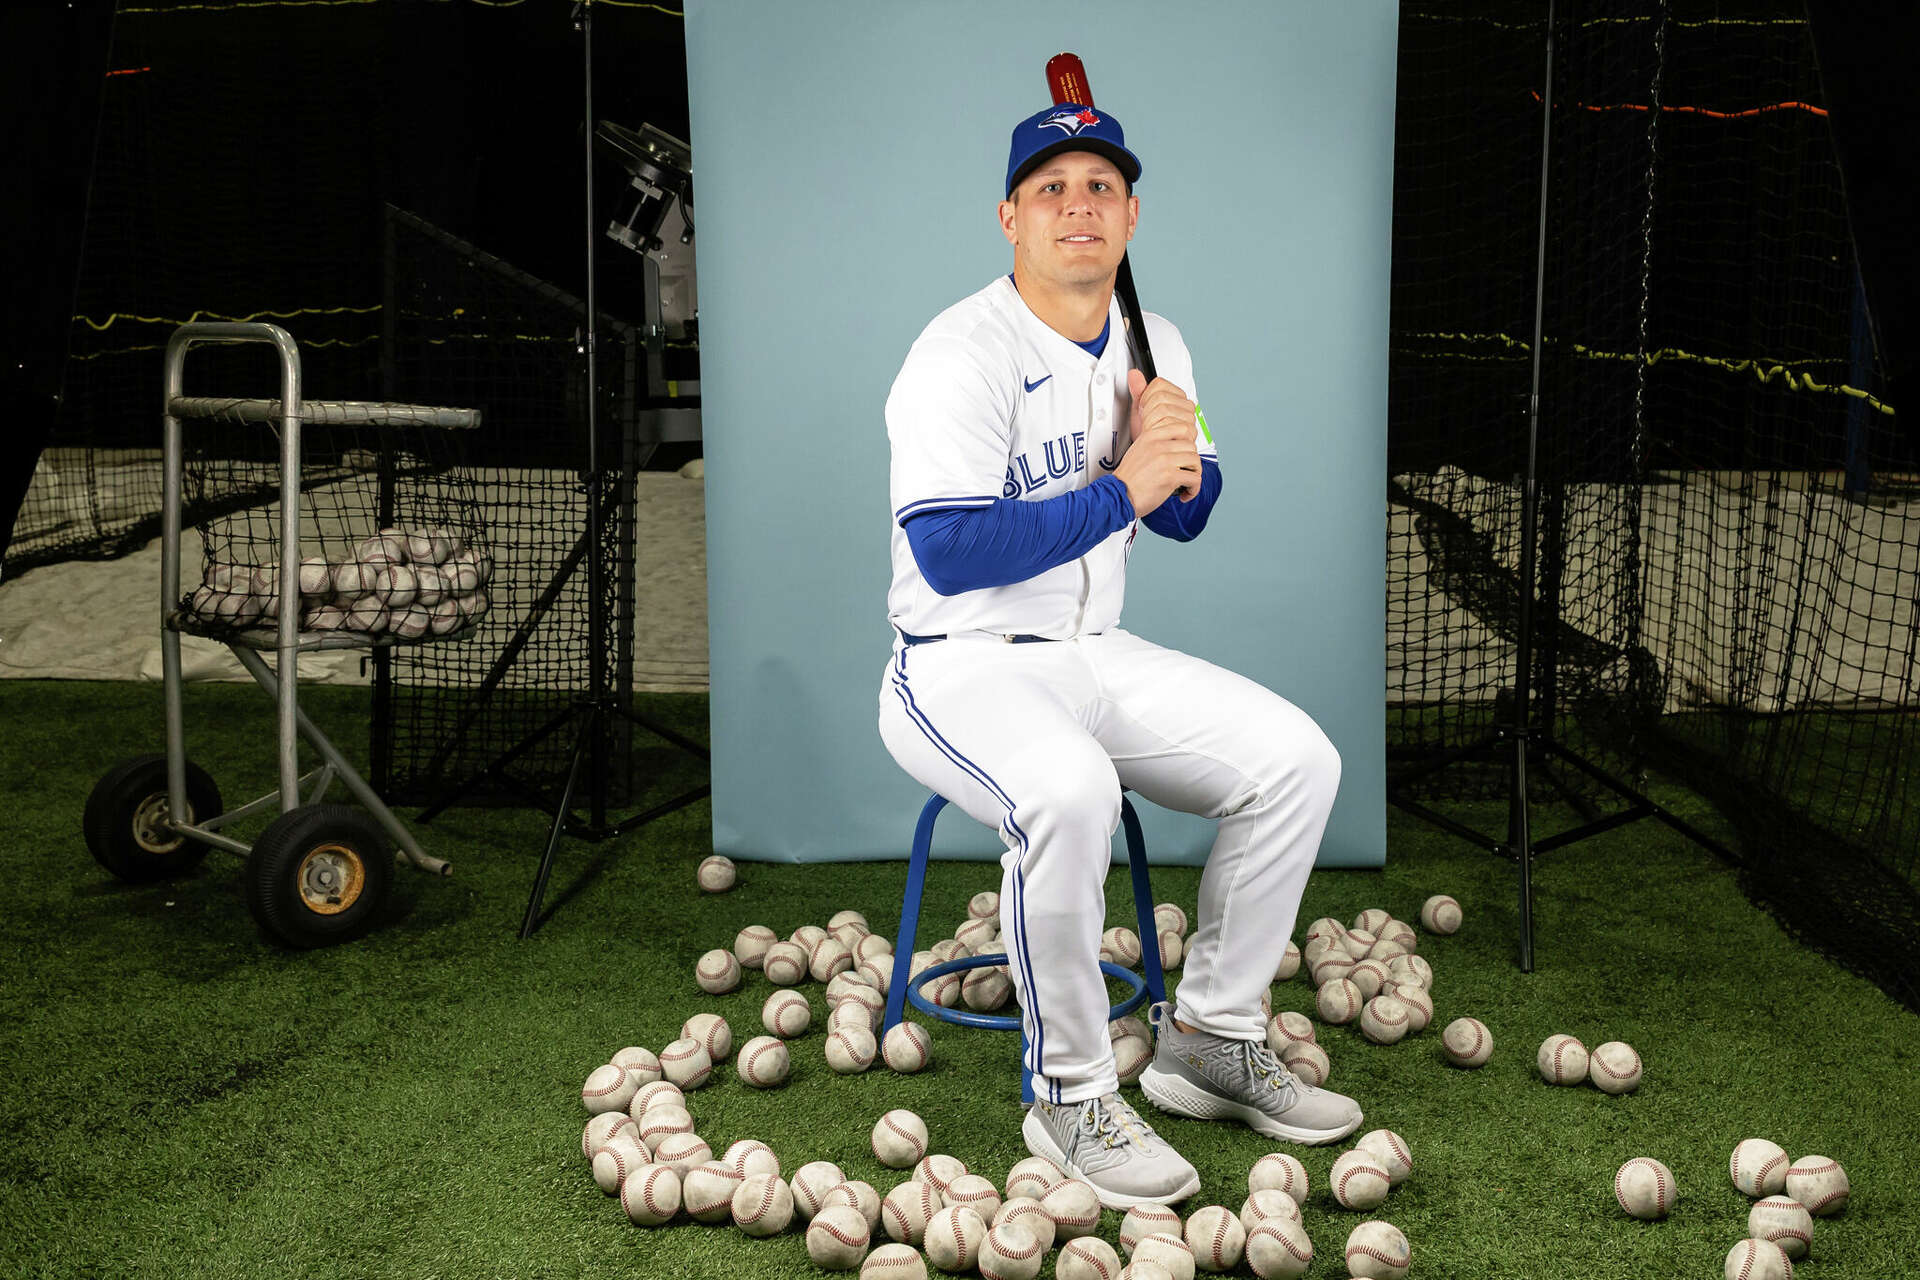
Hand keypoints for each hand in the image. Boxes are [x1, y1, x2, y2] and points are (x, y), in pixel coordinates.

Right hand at [1114, 368, 1202, 516]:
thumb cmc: (1132, 469)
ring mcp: (1164, 457)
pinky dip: (1192, 488)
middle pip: (1192, 439)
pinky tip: (1182, 491)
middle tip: (1181, 465)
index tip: (1178, 449)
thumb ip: (1140, 404)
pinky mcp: (1168, 475)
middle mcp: (1158, 441)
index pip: (1184, 421)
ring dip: (1191, 474)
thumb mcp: (1136, 433)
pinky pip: (1194, 478)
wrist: (1119, 496)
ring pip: (1195, 459)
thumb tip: (1135, 374)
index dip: (1186, 437)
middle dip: (1190, 455)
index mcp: (1152, 430)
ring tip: (1179, 480)